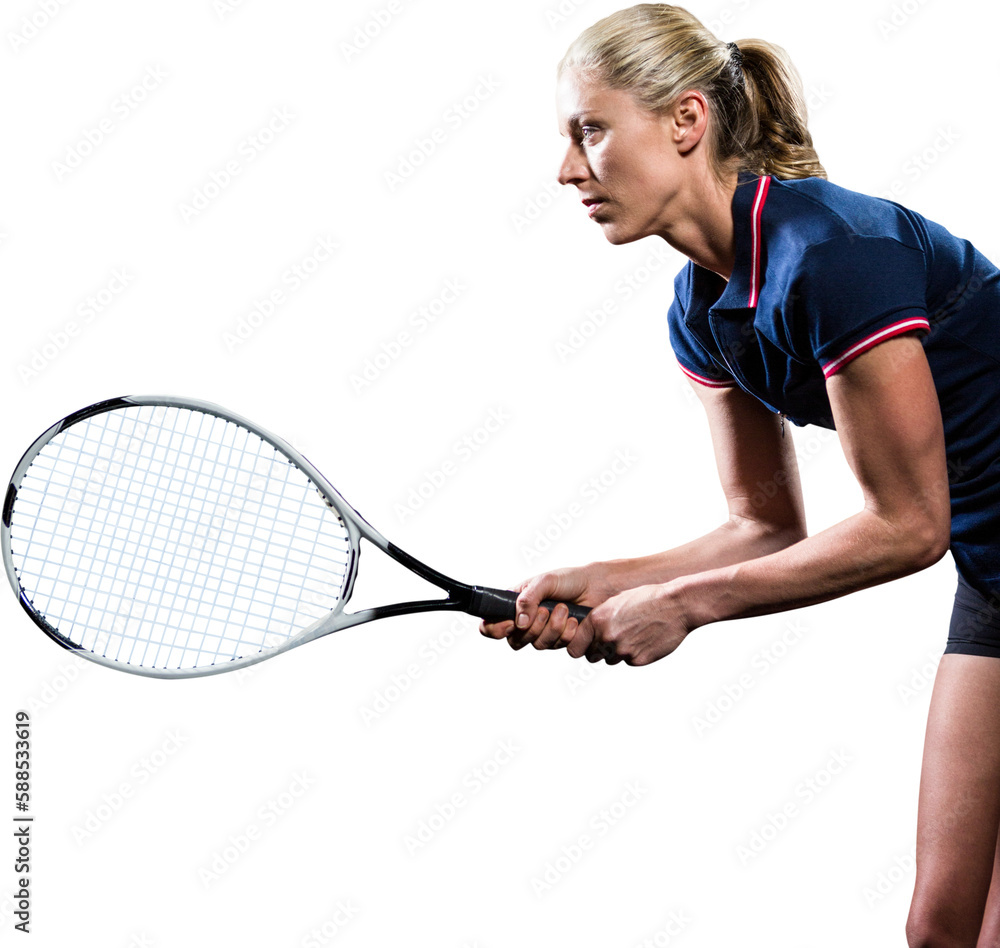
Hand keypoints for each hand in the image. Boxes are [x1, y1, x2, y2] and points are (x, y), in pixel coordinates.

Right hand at [479, 566, 602, 650]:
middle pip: (515, 640)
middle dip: (533, 628)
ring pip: (538, 645)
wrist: (598, 586)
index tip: (512, 624)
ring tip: (564, 609)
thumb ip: (527, 600)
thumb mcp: (544, 581)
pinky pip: (558, 647)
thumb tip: (519, 623)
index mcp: (515, 605)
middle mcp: (526, 621)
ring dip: (553, 628)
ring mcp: (544, 632)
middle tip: (546, 610)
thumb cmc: (569, 579)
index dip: (496, 629)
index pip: (491, 625)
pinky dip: (567, 634)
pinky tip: (575, 620)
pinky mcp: (562, 640)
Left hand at [567, 582, 693, 665]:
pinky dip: (634, 653)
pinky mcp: (639, 660)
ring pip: (611, 659)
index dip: (579, 647)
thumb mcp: (615, 601)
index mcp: (597, 620)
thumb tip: (590, 633)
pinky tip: (644, 639)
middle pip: (591, 656)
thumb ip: (599, 619)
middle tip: (610, 640)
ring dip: (617, 652)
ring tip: (633, 634)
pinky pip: (629, 661)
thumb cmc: (647, 598)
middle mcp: (607, 637)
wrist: (675, 605)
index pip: (575, 647)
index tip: (583, 646)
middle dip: (597, 650)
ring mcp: (623, 651)